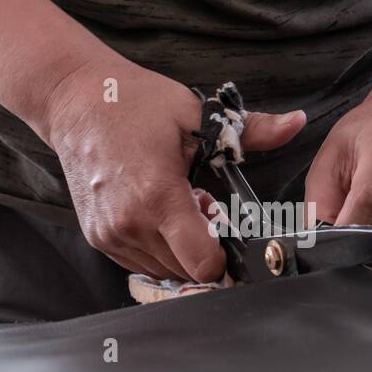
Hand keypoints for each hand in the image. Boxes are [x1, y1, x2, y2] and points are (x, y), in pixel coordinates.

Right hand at [33, 54, 305, 280]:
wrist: (74, 101)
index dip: (225, 258)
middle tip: (206, 212)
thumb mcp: (197, 113)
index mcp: (158, 195)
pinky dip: (158, 248)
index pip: (202, 263)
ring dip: (180, 251)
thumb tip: (297, 123)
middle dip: (205, 250)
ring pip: (164, 270)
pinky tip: (159, 214)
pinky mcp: (98, 238)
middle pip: (186, 271)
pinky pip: (141, 262)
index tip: (231, 237)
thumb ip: (252, 130)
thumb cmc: (133, 104)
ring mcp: (110, 235)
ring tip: (180, 209)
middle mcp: (129, 224)